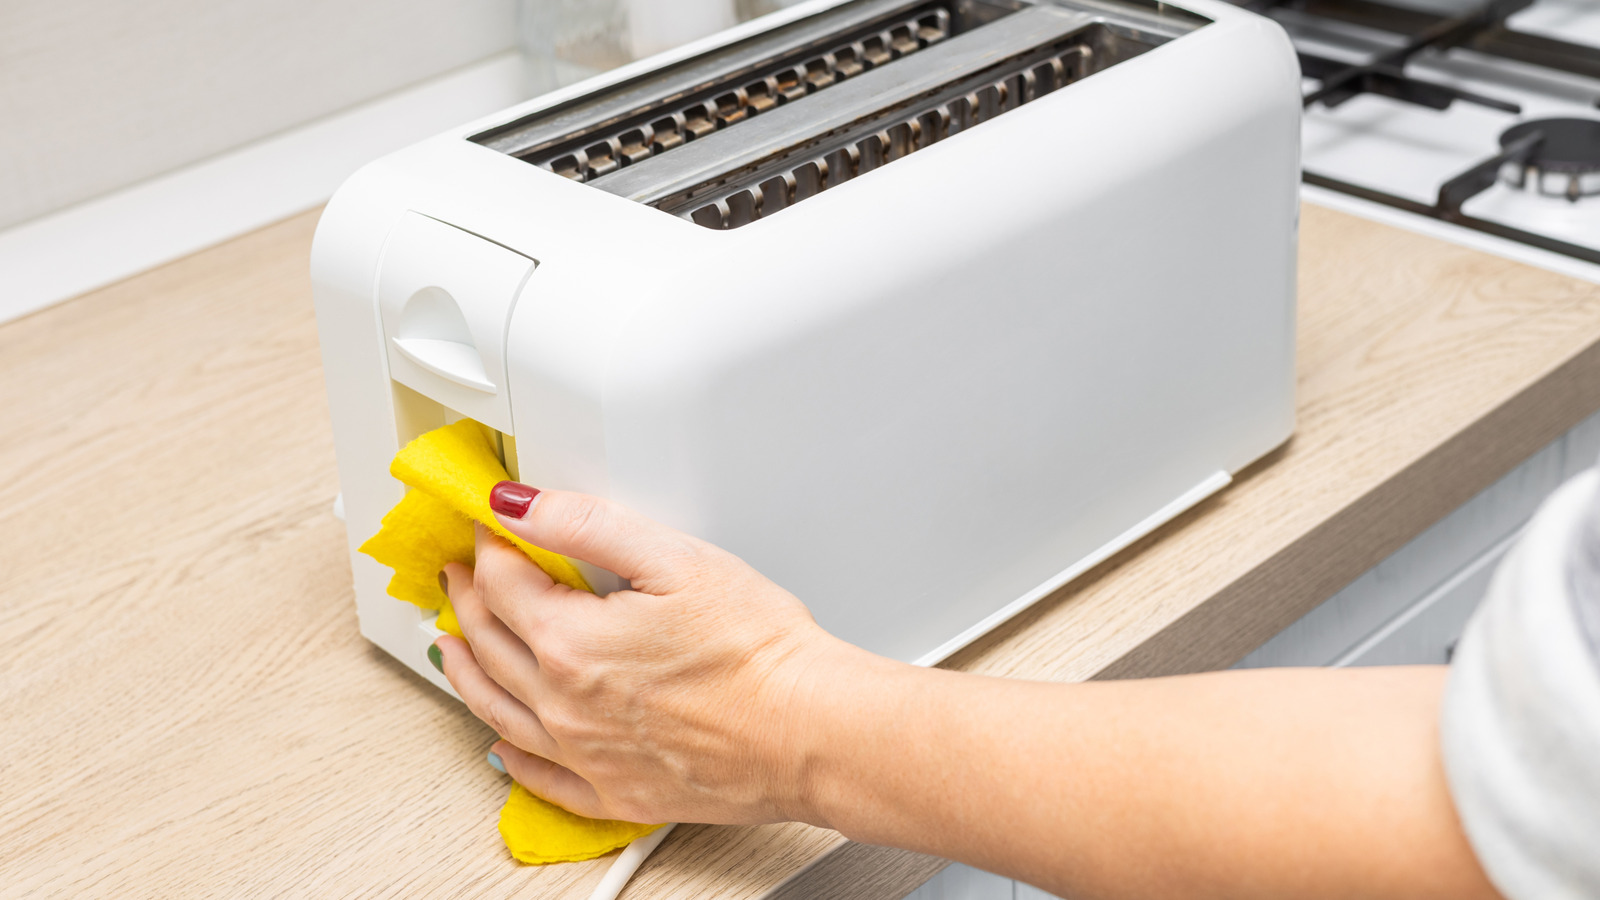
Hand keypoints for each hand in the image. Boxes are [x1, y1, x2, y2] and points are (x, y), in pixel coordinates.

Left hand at [433, 485, 859, 825]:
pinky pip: (539, 778)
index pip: (502, 582)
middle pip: (489, 644)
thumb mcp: (675, 559)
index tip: (491, 526)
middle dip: (469, 600)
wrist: (807, 731)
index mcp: (569, 643)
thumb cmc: (757, 651)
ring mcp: (584, 756)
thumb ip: (587, 525)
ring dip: (468, 670)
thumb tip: (520, 505)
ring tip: (455, 647)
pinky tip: (502, 744)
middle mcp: (562, 706)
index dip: (492, 544)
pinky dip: (509, 757)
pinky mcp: (615, 793)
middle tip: (463, 575)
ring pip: (496, 711)